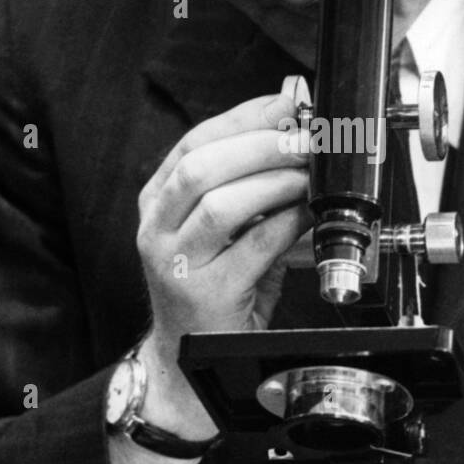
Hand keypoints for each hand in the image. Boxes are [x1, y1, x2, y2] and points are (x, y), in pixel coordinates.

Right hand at [138, 90, 309, 354]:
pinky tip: (305, 214)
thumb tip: (291, 127)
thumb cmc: (217, 286)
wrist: (194, 358)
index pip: (193, 143)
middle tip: (303, 138)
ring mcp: (176, 263)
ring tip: (307, 174)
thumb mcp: (222, 228)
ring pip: (221, 204)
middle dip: (260, 144)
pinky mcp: (206, 293)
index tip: (285, 104)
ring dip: (274, 181)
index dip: (243, 118)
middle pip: (201, 167)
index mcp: (157, 202)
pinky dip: (286, 223)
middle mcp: (156, 228)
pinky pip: (253, 247)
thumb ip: (246, 183)